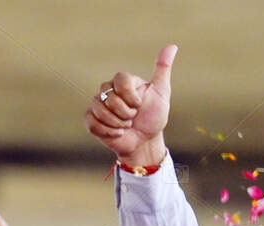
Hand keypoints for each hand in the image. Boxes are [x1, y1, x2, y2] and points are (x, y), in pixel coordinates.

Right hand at [86, 45, 175, 167]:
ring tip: (126, 126)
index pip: (120, 80)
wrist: (144, 142)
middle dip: (125, 113)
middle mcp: (109, 90)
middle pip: (110, 97)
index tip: (140, 105)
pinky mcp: (91, 119)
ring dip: (117, 123)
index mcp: (124, 81)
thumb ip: (162, 69)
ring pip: (100, 110)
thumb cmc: (153, 117)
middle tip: (133, 118)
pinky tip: (117, 133)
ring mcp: (98, 104)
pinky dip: (107, 131)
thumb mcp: (161, 93)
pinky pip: (92, 122)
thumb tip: (172, 46)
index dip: (131, 97)